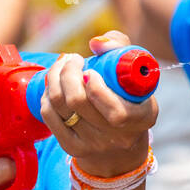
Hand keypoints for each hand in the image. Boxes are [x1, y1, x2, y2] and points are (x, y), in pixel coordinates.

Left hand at [37, 31, 156, 177]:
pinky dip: (47, 94)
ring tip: (61, 67)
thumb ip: (121, 51)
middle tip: (72, 60)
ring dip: (54, 78)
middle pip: (78, 101)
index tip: (91, 70)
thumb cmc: (128, 98)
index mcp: (141, 119)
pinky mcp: (71, 146)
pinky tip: (54, 86)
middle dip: (68, 72)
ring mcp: (92, 144)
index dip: (96, 87)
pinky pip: (49, 115)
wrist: (119, 146)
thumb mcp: (134, 75)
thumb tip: (96, 43)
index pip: (116, 111)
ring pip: (60, 105)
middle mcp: (117, 137)